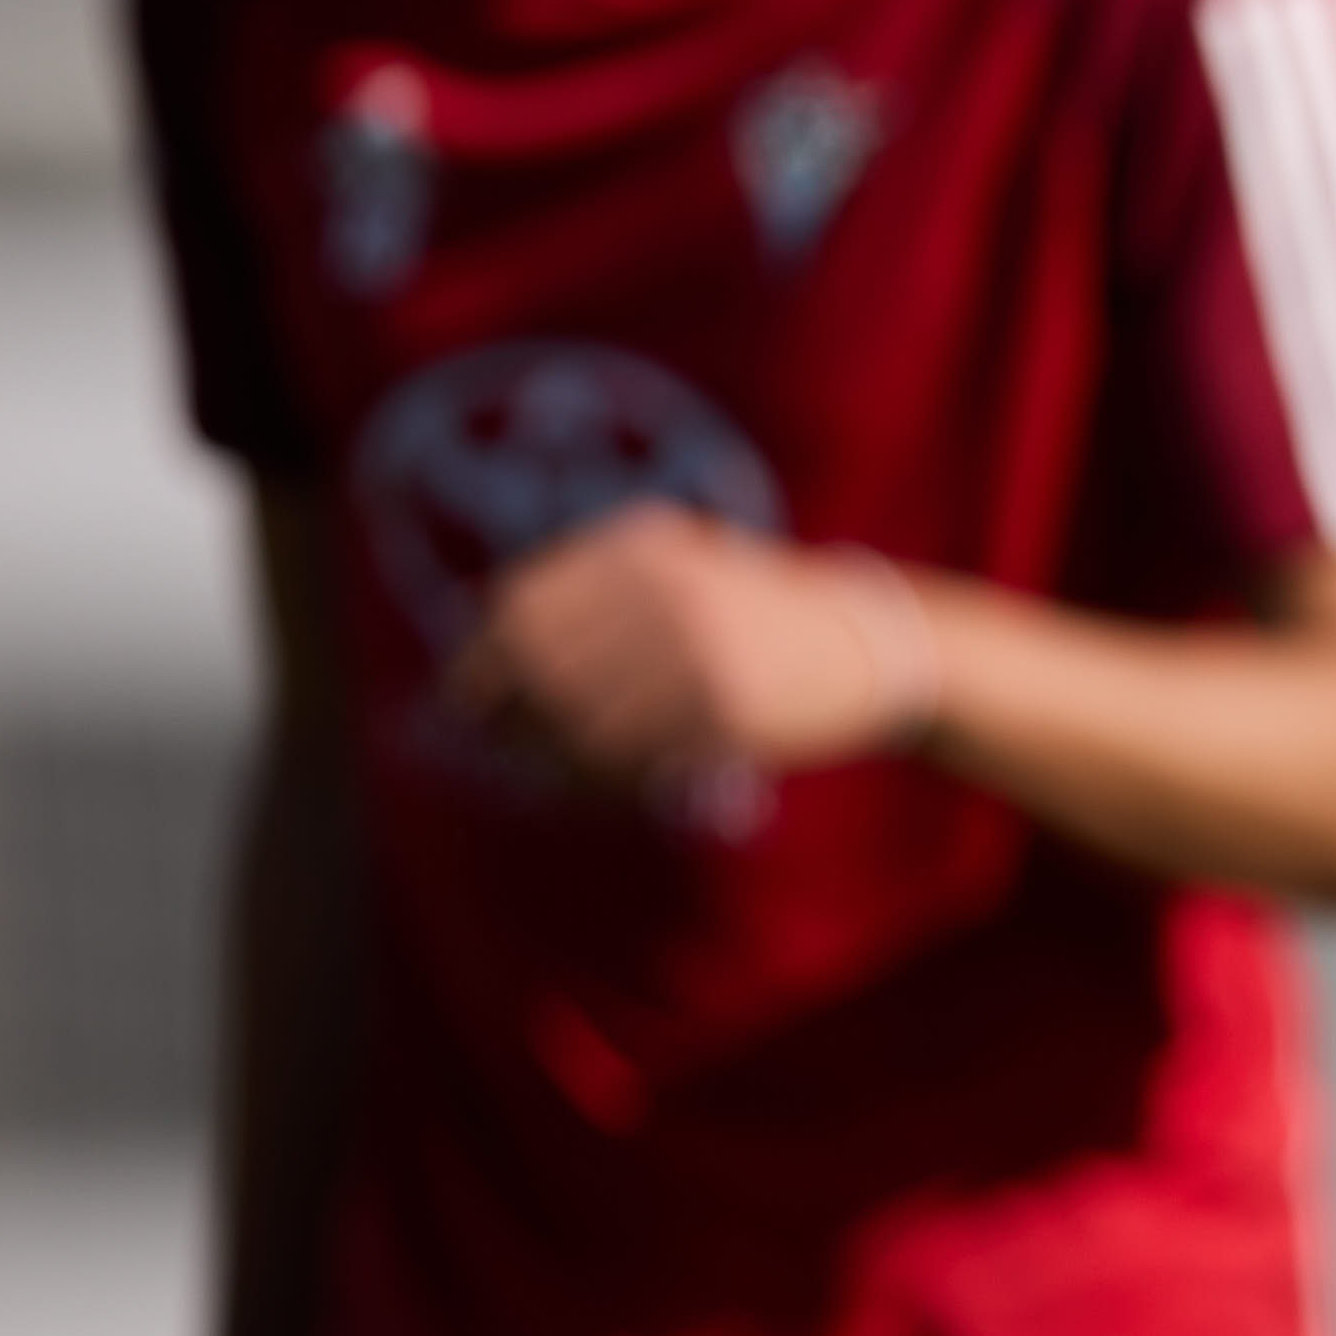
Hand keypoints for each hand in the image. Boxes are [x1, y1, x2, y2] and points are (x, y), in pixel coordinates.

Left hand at [447, 504, 930, 795]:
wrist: (868, 642)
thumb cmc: (757, 610)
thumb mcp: (681, 565)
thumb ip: (595, 588)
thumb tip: (487, 651)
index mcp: (642, 551)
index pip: (521, 608)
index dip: (481, 660)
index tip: (467, 700)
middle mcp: (662, 595)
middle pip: (540, 668)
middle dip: (510, 717)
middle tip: (499, 747)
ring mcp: (694, 654)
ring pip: (578, 722)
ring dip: (554, 758)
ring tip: (555, 772)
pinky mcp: (724, 713)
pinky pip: (633, 760)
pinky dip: (606, 781)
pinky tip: (610, 784)